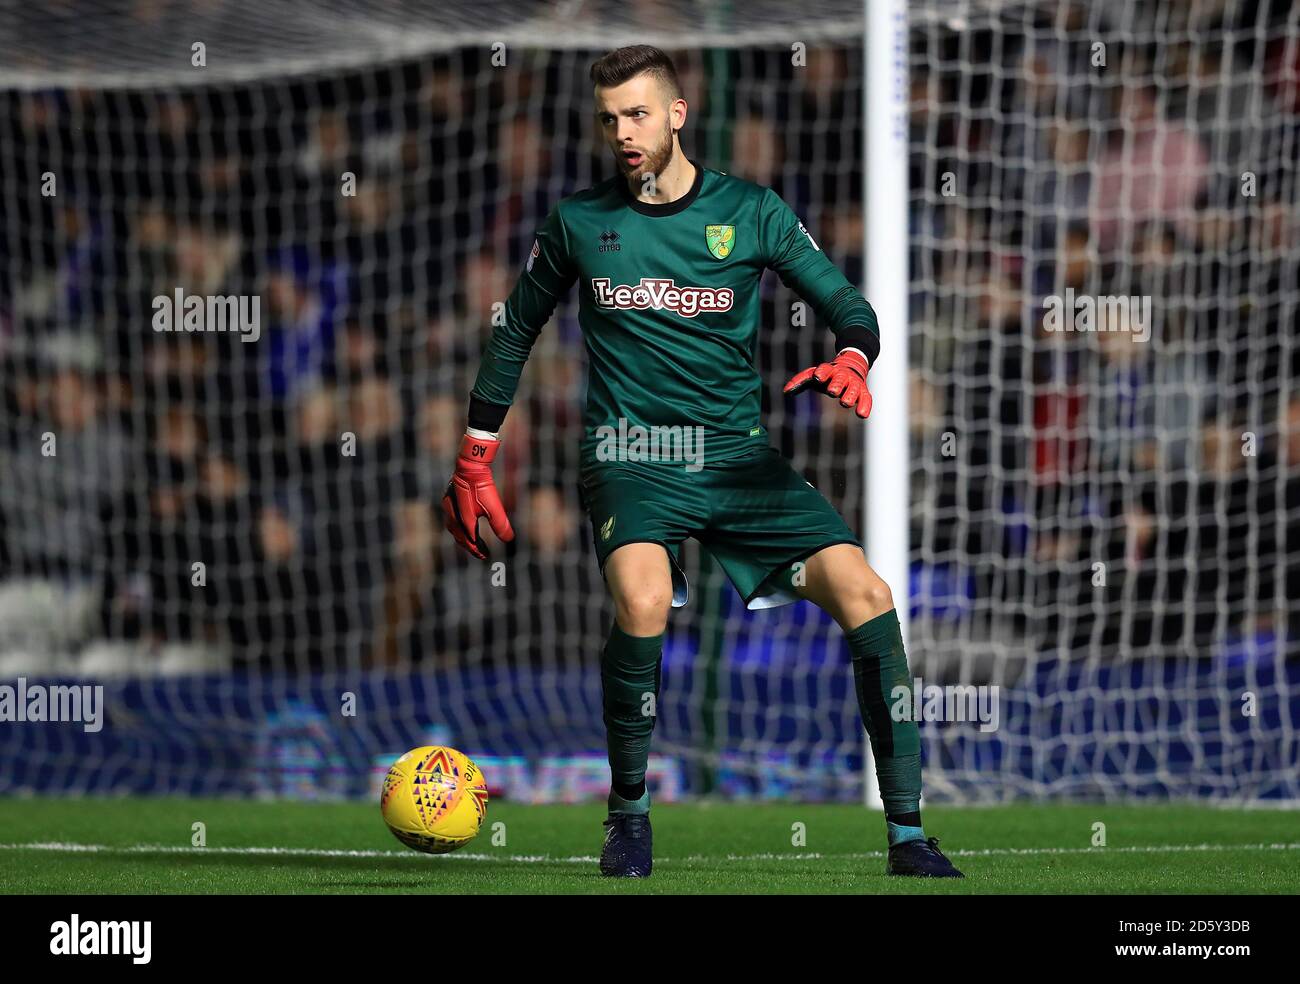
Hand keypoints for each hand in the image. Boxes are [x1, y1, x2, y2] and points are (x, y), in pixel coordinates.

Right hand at [441, 432, 513, 559]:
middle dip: (470, 546)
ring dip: (463, 537)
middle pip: (459, 536)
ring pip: (454, 528)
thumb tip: (509, 539)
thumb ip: (500, 524)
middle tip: (481, 553)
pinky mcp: (449, 498)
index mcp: (461, 519)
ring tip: (474, 543)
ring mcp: (448, 506)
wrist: (471, 464)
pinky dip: (460, 526)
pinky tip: (467, 526)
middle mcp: (451, 515)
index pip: (469, 540)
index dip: (478, 550)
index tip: (486, 556)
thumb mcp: (494, 507)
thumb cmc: (482, 486)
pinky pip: (453, 518)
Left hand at [783, 348, 872, 418]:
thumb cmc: (827, 374)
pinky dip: (865, 406)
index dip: (821, 373)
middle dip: (836, 384)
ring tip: (845, 403)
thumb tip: (786, 391)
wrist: (852, 365)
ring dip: (850, 395)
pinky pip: (866, 398)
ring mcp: (853, 383)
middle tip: (832, 392)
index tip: (817, 377)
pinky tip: (862, 415)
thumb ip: (799, 381)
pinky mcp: (863, 391)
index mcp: (829, 370)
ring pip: (853, 388)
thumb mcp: (813, 375)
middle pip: (840, 379)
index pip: (825, 369)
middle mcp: (842, 375)